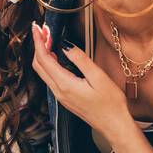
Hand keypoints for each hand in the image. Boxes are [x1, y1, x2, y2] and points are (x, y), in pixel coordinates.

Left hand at [30, 23, 135, 142]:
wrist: (114, 125)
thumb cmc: (110, 103)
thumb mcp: (98, 76)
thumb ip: (79, 59)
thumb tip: (65, 45)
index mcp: (64, 84)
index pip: (43, 58)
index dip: (39, 41)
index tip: (38, 27)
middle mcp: (58, 91)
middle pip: (38, 65)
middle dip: (38, 45)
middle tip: (43, 30)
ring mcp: (61, 96)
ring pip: (43, 72)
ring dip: (43, 54)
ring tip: (49, 39)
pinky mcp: (65, 98)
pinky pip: (50, 78)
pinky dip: (49, 64)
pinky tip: (56, 56)